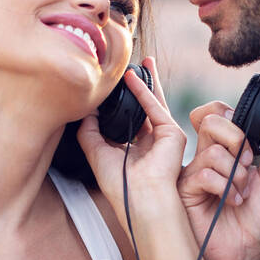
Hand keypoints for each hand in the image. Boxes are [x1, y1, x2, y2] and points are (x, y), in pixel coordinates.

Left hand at [77, 56, 187, 238]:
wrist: (140, 198)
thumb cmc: (120, 185)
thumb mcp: (96, 153)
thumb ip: (89, 130)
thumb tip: (87, 108)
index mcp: (134, 150)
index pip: (129, 121)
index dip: (123, 104)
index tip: (114, 86)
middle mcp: (151, 143)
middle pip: (145, 107)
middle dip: (142, 86)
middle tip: (135, 66)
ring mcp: (164, 138)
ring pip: (154, 103)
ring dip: (147, 82)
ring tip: (139, 62)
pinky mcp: (173, 134)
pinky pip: (156, 107)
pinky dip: (143, 92)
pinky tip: (132, 78)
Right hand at [178, 102, 259, 259]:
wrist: (249, 254)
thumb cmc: (259, 221)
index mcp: (225, 151)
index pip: (216, 114)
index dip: (230, 114)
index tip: (250, 140)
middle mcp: (206, 159)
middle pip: (210, 120)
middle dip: (236, 138)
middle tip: (246, 164)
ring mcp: (194, 175)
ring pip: (212, 152)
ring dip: (235, 174)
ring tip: (242, 193)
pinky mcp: (186, 193)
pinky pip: (203, 174)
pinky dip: (224, 187)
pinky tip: (232, 202)